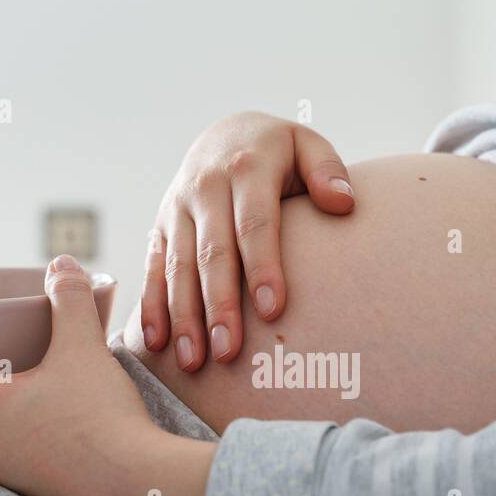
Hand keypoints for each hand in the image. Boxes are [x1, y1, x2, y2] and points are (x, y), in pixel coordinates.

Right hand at [141, 111, 355, 370]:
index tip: (273, 309)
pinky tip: (157, 344)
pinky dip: (152, 307)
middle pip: (211, 253)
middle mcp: (205, 187)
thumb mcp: (307, 144)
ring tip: (194, 360)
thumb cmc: (278, 153)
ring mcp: (177, 209)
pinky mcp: (159, 228)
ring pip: (177, 267)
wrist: (225, 135)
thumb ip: (327, 170)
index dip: (262, 266)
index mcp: (246, 169)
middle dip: (218, 304)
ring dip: (183, 316)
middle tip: (228, 351)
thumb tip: (343, 203)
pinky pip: (153, 269)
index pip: (255, 224)